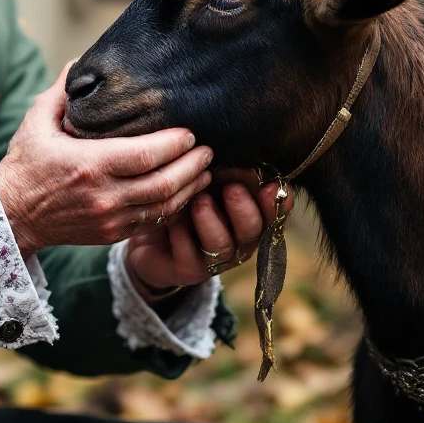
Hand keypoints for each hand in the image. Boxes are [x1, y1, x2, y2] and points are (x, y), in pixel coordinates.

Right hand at [0, 61, 215, 257]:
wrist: (11, 215)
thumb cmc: (24, 164)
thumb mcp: (37, 121)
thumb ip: (61, 92)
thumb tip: (77, 62)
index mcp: (89, 164)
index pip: (146, 155)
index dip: (175, 144)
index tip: (190, 132)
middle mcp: (104, 195)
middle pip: (164, 182)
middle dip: (193, 165)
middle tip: (207, 149)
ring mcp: (110, 218)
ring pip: (164, 206)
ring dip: (190, 188)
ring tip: (205, 169)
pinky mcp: (111, 234)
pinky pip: (153, 222)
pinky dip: (174, 207)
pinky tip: (185, 192)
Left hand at [124, 180, 292, 301]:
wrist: (146, 234)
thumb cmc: (183, 198)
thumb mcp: (204, 181)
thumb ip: (226, 172)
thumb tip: (241, 153)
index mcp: (247, 215)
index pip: (272, 211)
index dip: (276, 202)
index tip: (273, 185)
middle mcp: (237, 240)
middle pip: (252, 231)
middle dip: (244, 209)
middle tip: (232, 188)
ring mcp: (214, 258)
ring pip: (223, 245)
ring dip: (213, 222)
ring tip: (200, 202)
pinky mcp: (189, 270)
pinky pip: (190, 256)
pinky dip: (182, 236)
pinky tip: (173, 221)